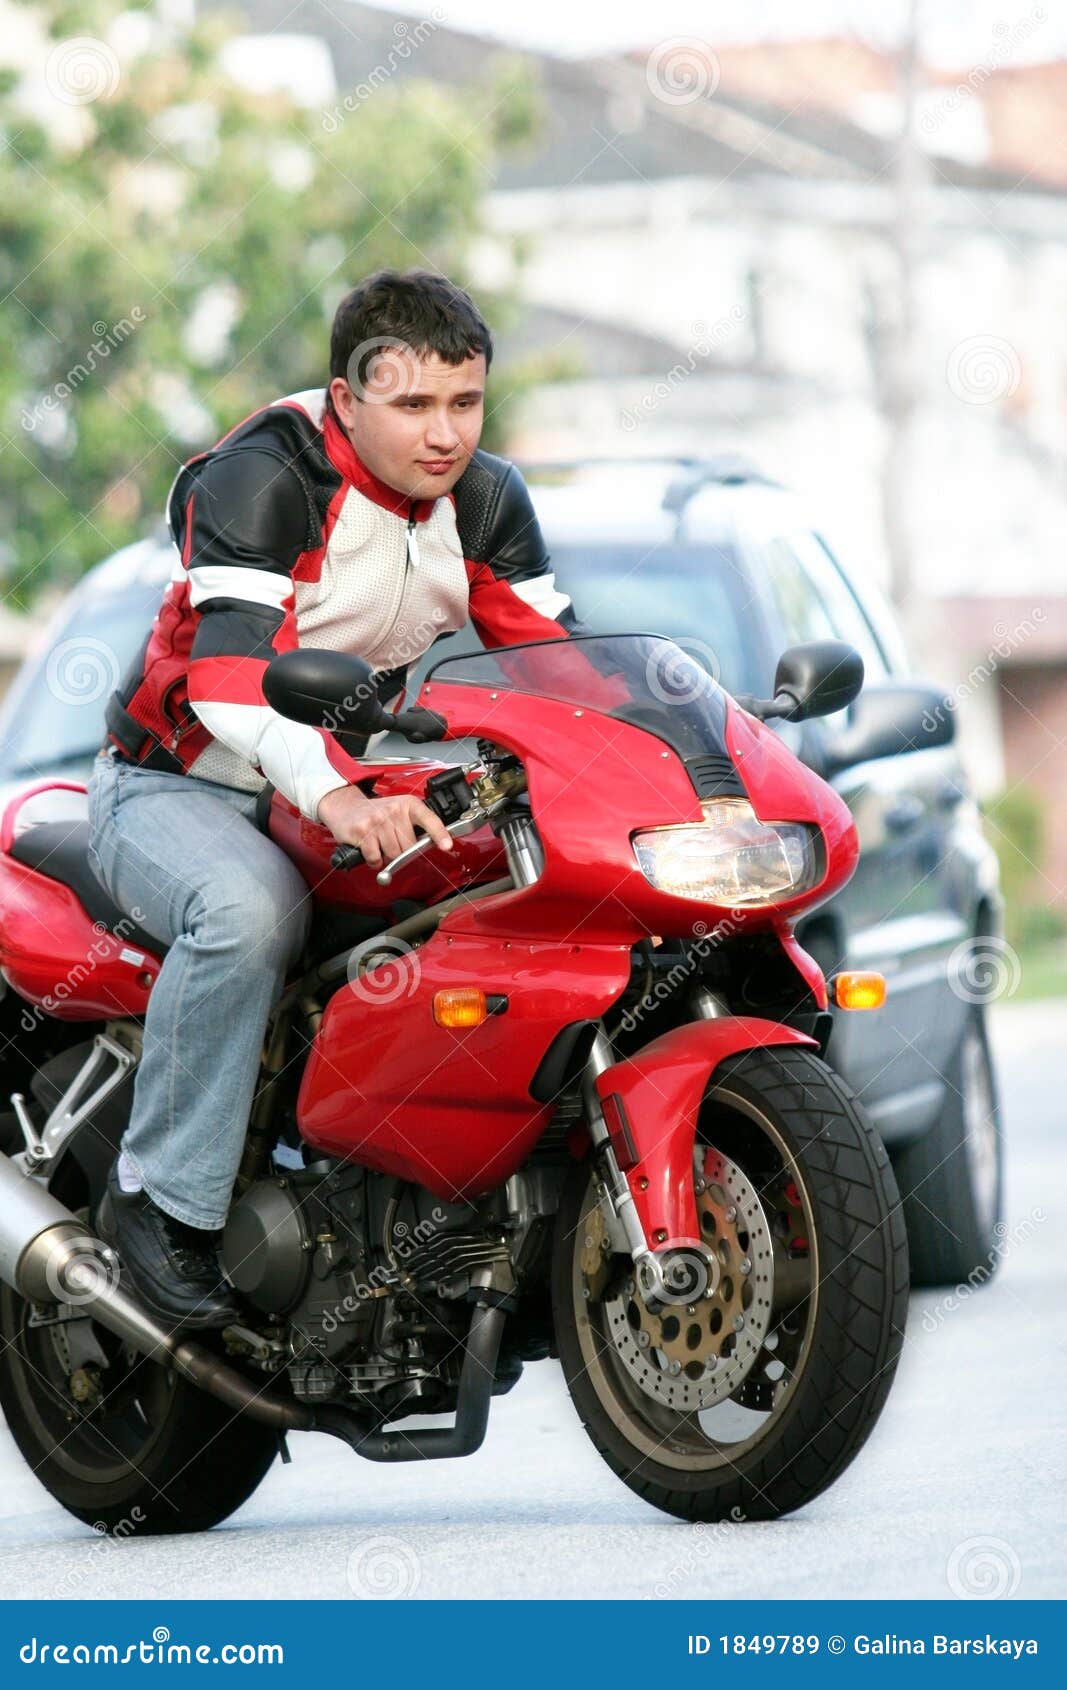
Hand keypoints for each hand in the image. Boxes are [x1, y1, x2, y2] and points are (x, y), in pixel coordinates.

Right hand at [316, 786, 452, 869]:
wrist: (345, 807)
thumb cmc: (375, 813)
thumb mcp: (399, 811)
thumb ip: (415, 826)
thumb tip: (432, 845)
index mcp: (407, 804)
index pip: (428, 819)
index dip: (439, 833)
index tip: (447, 846)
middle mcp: (393, 810)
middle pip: (410, 846)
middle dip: (402, 851)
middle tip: (392, 843)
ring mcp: (377, 821)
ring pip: (394, 854)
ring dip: (387, 856)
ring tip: (380, 844)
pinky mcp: (362, 832)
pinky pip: (376, 858)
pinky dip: (374, 860)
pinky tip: (370, 849)